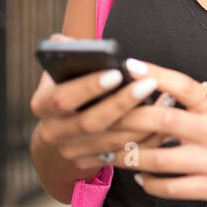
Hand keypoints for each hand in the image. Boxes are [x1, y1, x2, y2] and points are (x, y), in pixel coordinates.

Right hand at [29, 33, 168, 171]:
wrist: (62, 127)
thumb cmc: (70, 88)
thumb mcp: (64, 71)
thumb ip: (69, 55)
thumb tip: (70, 42)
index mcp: (42, 105)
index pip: (62, 98)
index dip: (88, 87)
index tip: (116, 72)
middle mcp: (52, 132)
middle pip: (90, 122)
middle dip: (121, 103)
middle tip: (148, 84)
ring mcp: (69, 152)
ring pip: (111, 141)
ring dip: (140, 122)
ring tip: (165, 99)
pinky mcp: (87, 164)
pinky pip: (122, 155)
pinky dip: (145, 139)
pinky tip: (163, 121)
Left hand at [107, 59, 206, 206]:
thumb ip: (186, 103)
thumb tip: (142, 87)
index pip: (184, 85)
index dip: (157, 75)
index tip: (130, 66)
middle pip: (163, 121)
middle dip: (127, 120)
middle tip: (100, 120)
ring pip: (160, 159)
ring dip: (128, 157)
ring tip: (108, 153)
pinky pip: (170, 188)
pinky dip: (149, 184)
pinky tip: (138, 177)